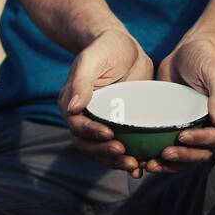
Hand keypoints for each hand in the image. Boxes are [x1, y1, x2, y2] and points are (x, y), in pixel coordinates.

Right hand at [58, 28, 153, 176]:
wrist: (126, 49)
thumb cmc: (106, 48)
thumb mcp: (92, 60)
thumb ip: (81, 81)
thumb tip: (72, 108)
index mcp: (72, 104)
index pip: (78, 126)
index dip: (92, 134)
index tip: (110, 135)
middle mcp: (85, 118)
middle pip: (89, 146)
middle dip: (105, 154)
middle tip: (126, 155)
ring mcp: (102, 125)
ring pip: (104, 152)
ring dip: (117, 162)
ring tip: (135, 166)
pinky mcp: (120, 128)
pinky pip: (121, 149)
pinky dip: (129, 160)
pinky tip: (142, 166)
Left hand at [151, 37, 214, 173]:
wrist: (189, 50)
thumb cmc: (205, 58)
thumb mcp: (214, 71)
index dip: (201, 141)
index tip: (182, 137)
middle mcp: (213, 129)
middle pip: (202, 153)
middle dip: (183, 157)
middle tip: (163, 154)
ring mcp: (196, 131)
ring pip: (187, 157)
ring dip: (170, 165)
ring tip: (150, 165)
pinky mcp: (180, 130)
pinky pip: (174, 150)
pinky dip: (161, 160)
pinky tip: (144, 161)